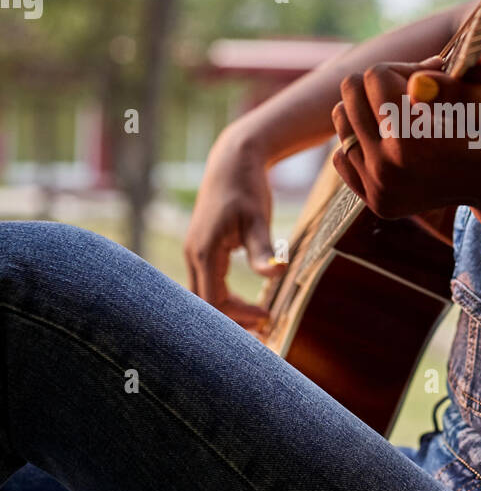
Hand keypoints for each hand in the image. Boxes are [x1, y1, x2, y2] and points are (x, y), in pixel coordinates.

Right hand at [184, 128, 284, 327]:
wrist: (232, 162)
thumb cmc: (246, 188)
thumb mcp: (259, 218)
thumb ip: (262, 249)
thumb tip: (276, 273)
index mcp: (204, 251)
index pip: (214, 301)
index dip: (238, 316)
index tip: (266, 317)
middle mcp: (193, 255)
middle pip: (204, 304)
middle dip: (231, 320)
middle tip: (262, 328)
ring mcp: (194, 252)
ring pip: (203, 295)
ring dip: (227, 310)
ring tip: (257, 319)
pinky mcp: (201, 249)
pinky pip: (207, 283)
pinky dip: (224, 297)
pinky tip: (245, 303)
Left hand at [329, 58, 480, 223]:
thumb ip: (460, 87)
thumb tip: (418, 81)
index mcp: (415, 142)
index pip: (376, 76)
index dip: (406, 69)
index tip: (431, 80)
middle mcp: (388, 169)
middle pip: (351, 92)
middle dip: (383, 85)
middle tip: (416, 96)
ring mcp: (378, 188)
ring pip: (341, 119)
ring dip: (369, 110)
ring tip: (406, 117)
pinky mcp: (373, 200)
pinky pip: (341, 153)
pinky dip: (364, 141)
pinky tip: (396, 144)